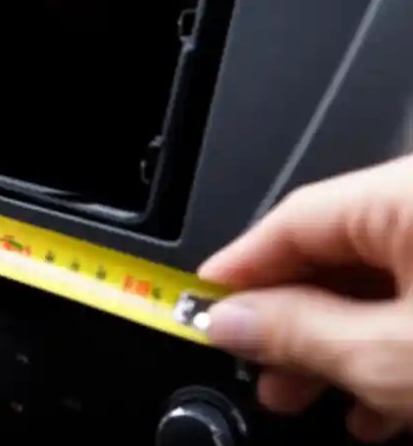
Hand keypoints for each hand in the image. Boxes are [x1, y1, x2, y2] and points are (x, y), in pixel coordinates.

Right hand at [199, 154, 412, 442]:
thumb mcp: (393, 357)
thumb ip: (298, 332)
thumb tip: (231, 318)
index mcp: (410, 193)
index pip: (295, 219)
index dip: (240, 269)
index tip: (204, 306)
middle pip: (338, 252)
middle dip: (295, 323)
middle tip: (262, 373)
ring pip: (386, 282)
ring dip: (344, 345)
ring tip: (319, 402)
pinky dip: (398, 344)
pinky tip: (383, 403)